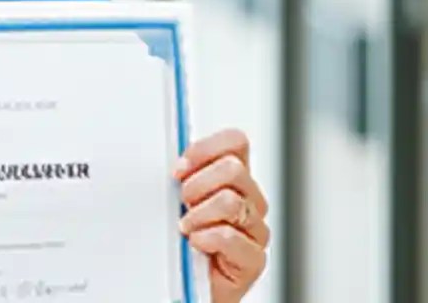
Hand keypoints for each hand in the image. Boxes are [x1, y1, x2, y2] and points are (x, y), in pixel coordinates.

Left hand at [174, 129, 269, 302]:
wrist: (188, 284)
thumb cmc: (182, 240)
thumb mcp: (177, 199)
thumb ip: (181, 175)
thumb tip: (172, 159)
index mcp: (233, 180)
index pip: (235, 143)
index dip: (205, 149)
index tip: (179, 167)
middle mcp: (249, 200)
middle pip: (233, 169)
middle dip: (197, 184)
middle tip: (182, 202)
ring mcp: (254, 229)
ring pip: (230, 201)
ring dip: (198, 214)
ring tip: (186, 228)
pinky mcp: (254, 259)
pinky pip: (230, 236)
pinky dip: (206, 238)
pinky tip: (197, 244)